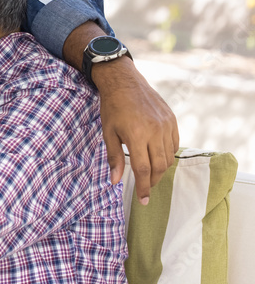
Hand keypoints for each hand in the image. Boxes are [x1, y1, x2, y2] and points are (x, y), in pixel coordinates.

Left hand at [93, 58, 178, 204]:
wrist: (124, 82)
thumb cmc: (112, 108)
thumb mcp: (108, 133)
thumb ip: (114, 158)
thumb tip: (115, 182)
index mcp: (136, 135)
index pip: (143, 169)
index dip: (143, 187)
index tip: (143, 200)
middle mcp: (154, 131)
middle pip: (159, 166)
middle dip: (153, 181)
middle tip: (146, 188)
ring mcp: (166, 125)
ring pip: (169, 157)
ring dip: (161, 169)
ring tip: (151, 174)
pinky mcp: (172, 120)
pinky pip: (175, 144)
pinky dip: (168, 154)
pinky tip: (158, 157)